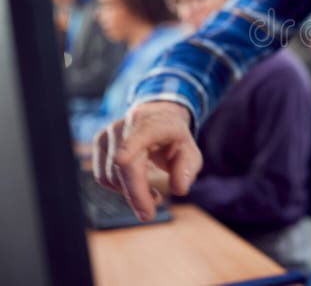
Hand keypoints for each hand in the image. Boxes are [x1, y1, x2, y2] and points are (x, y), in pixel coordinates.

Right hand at [92, 101, 202, 221]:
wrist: (158, 117)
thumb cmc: (175, 138)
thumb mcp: (190, 152)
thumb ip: (187, 169)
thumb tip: (180, 190)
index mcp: (153, 124)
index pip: (138, 137)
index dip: (128, 150)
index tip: (122, 161)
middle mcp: (127, 126)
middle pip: (123, 167)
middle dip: (135, 194)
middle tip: (148, 215)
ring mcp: (110, 133)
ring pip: (110, 175)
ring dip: (130, 192)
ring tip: (153, 194)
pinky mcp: (99, 143)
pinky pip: (103, 176)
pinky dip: (119, 188)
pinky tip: (137, 186)